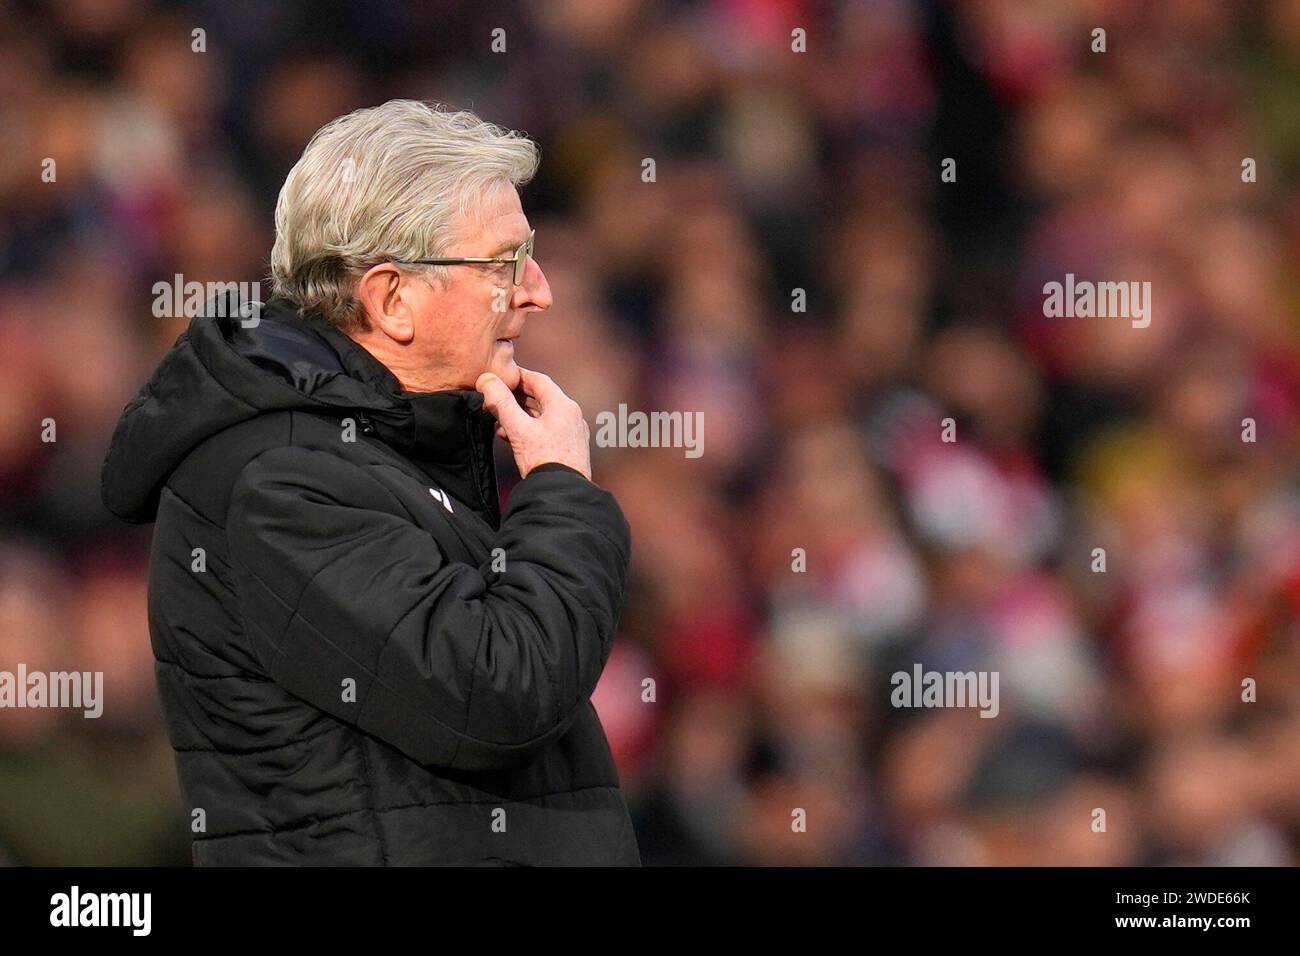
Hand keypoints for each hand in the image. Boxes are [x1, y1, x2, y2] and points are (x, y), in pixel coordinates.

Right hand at [476, 367, 591, 479]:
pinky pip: (546, 430)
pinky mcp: (568, 449)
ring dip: (519, 415)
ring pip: (541, 415)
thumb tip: (487, 380)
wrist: (562, 493)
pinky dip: (528, 429)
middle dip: (515, 397)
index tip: (499, 377)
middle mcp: (571, 416)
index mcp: (563, 405)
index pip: (538, 379)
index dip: (516, 376)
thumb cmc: (544, 460)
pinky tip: (511, 437)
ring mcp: (571, 433)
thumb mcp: (518, 429)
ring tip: (498, 420)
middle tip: (494, 398)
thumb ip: (501, 403)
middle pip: (540, 397)